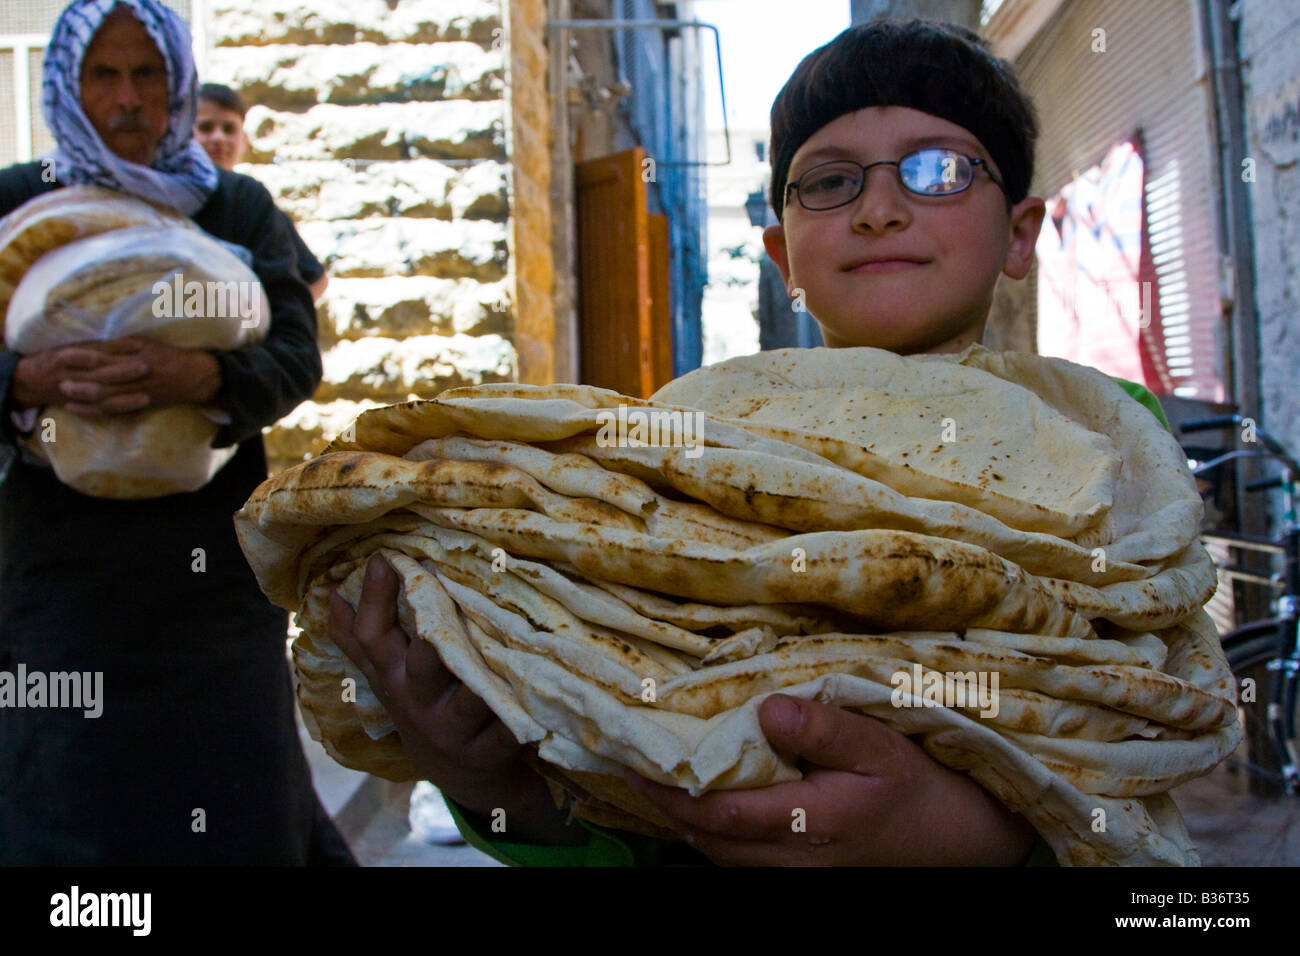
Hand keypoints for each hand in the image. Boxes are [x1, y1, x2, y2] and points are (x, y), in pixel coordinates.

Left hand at [13, 337, 220, 414]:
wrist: (197, 377)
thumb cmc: (171, 356)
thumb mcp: (147, 343)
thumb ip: (121, 345)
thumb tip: (96, 344)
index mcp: (136, 359)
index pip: (103, 358)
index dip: (81, 358)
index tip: (61, 355)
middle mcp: (135, 378)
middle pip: (101, 381)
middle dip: (78, 381)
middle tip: (57, 380)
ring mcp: (137, 394)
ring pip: (106, 398)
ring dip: (84, 398)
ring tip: (64, 395)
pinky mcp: (140, 405)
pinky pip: (114, 411)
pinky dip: (96, 411)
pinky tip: (79, 410)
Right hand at [328, 556, 584, 844]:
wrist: (459, 774)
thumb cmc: (423, 706)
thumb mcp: (388, 676)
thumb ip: (360, 637)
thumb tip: (331, 591)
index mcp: (394, 679)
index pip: (374, 639)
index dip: (376, 601)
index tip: (385, 558)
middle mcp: (420, 703)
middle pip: (423, 665)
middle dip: (434, 636)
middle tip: (447, 596)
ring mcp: (455, 729)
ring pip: (470, 700)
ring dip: (484, 678)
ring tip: (503, 644)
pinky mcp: (490, 751)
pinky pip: (508, 731)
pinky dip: (520, 719)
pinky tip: (533, 701)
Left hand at [626, 694, 1038, 865]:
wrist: (959, 839)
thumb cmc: (919, 785)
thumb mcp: (880, 745)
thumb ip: (823, 728)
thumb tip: (765, 709)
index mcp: (811, 822)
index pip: (720, 811)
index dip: (670, 789)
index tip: (636, 759)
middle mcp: (794, 857)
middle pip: (709, 838)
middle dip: (665, 805)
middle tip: (632, 766)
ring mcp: (797, 871)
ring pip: (721, 853)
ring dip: (685, 820)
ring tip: (656, 781)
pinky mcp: (802, 872)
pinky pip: (740, 858)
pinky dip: (713, 831)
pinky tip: (703, 804)